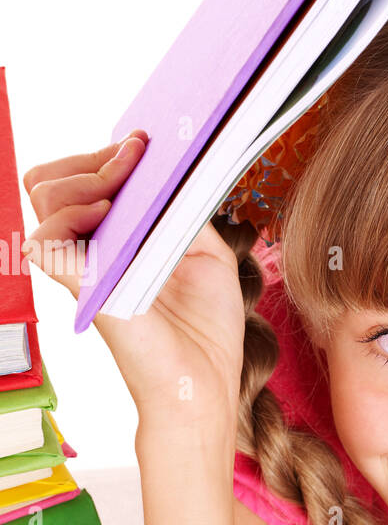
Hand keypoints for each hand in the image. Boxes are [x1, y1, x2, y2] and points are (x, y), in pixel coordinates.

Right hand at [22, 132, 245, 428]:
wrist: (205, 382)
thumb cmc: (206, 329)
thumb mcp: (207, 253)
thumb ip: (181, 209)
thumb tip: (167, 164)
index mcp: (115, 239)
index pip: (81, 178)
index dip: (105, 152)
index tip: (143, 141)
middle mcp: (89, 249)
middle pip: (52, 178)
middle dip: (93, 155)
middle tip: (134, 156)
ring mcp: (79, 266)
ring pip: (43, 194)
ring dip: (85, 175)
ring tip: (124, 183)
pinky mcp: (77, 287)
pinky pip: (43, 239)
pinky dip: (69, 214)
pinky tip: (108, 213)